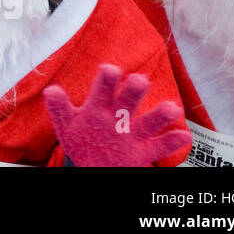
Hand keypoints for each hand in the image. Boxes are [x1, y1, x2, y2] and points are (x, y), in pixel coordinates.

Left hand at [43, 64, 191, 166]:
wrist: (95, 164)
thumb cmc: (82, 139)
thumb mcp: (67, 125)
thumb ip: (60, 109)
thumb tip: (50, 90)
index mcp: (98, 107)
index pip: (102, 90)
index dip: (106, 81)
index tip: (110, 69)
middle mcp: (118, 117)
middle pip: (127, 103)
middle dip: (134, 93)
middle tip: (140, 80)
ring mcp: (132, 135)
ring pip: (148, 124)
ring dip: (159, 116)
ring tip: (171, 108)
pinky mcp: (142, 152)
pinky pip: (158, 147)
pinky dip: (171, 143)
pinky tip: (183, 136)